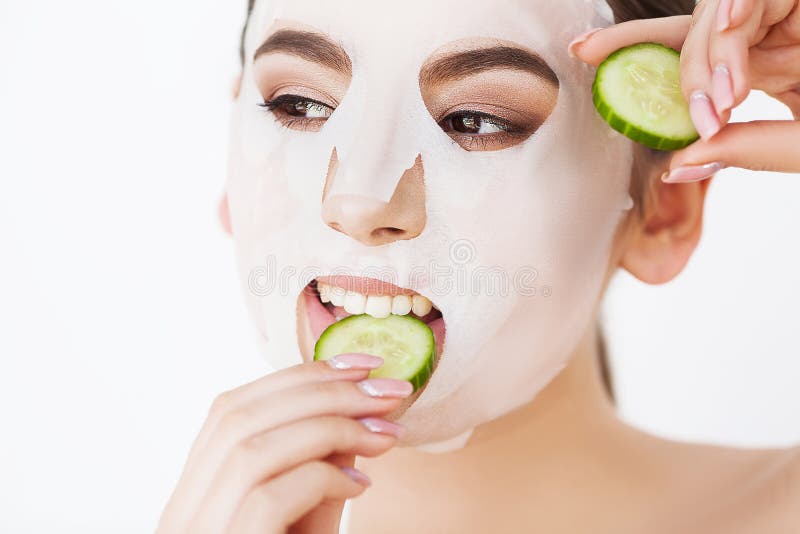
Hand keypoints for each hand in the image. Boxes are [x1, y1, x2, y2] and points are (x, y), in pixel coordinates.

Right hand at [156, 355, 409, 533]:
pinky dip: (321, 475)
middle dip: (323, 391)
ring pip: (252, 446)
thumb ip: (317, 470)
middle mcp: (182, 512)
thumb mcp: (301, 523)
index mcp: (194, 493)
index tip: (359, 364)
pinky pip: (269, 496)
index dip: (297, 376)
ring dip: (331, 425)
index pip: (232, 408)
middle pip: (241, 416)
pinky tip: (361, 483)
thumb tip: (357, 416)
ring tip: (388, 432)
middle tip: (389, 390)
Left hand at [569, 0, 799, 181]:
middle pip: (688, 31)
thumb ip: (745, 149)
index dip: (643, 66)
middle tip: (584, 50)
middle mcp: (763, 40)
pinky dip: (740, 3)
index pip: (689, 65)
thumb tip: (674, 166)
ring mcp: (780, 15)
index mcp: (759, 70)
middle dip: (633, 39)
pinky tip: (728, 22)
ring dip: (705, 53)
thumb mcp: (796, 145)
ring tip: (724, 96)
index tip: (590, 69)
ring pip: (715, 20)